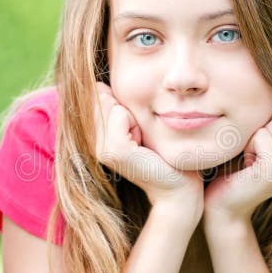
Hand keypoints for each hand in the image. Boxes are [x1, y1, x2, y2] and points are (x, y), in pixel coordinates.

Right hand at [93, 82, 203, 212]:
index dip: (120, 102)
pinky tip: (143, 144)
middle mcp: (92, 144)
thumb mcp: (138, 125)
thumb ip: (118, 106)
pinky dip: (136, 123)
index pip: (95, 93)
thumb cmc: (164, 155)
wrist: (178, 187)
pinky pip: (120, 114)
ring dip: (133, 116)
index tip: (136, 129)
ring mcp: (100, 149)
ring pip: (110, 103)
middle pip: (100, 96)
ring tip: (143, 140)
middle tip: (141, 135)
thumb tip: (99, 84)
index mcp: (95, 137)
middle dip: (126, 107)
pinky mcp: (113, 152)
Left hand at [203, 101, 271, 222]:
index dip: (268, 119)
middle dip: (261, 127)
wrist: (222, 204)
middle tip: (253, 154)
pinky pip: (261, 135)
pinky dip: (247, 145)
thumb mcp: (261, 135)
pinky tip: (247, 166)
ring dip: (253, 137)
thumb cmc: (235, 165)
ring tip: (250, 159)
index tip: (260, 146)